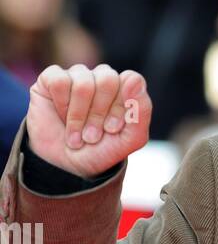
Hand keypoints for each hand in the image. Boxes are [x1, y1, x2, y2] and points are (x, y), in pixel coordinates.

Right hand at [26, 63, 151, 176]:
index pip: (130, 80)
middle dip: (99, 113)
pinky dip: (61, 105)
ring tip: (76, 135)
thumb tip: (134, 79)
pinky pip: (59, 80)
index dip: (121, 106)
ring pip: (83, 82)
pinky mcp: (51, 78)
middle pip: (108, 78)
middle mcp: (101, 78)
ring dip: (78, 115)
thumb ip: (141, 111)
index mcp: (124, 89)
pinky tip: (61, 117)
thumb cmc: (99, 151)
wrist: (66, 167)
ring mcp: (77, 76)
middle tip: (92, 137)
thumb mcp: (129, 140)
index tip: (112, 129)